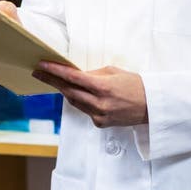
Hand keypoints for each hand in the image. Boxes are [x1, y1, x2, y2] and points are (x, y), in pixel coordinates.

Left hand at [32, 62, 147, 128]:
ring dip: (64, 90)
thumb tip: (76, 74)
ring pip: (74, 102)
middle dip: (52, 81)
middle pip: (68, 91)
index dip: (55, 71)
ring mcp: (99, 115)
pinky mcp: (100, 123)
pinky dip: (80, 101)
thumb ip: (94, 74)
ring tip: (54, 80)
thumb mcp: (114, 72)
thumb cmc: (136, 85)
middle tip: (39, 72)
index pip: (73, 78)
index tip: (42, 66)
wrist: (152, 107)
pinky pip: (84, 110)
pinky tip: (78, 94)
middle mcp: (99, 103)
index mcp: (104, 87)